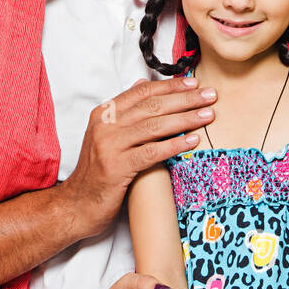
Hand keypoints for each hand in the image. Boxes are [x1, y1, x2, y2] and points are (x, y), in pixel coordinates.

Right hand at [65, 77, 216, 238]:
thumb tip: (142, 83)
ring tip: (208, 115)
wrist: (77, 205)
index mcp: (104, 114)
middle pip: (152, 106)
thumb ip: (124, 111)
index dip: (170, 86)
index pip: (142, 92)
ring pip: (154, 126)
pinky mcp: (116, 168)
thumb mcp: (107, 135)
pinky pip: (151, 152)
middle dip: (185, 99)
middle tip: (210, 96)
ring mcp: (109, 146)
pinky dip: (174, 145)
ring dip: (185, 119)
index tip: (194, 84)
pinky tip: (193, 140)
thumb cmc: (98, 171)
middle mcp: (105, 126)